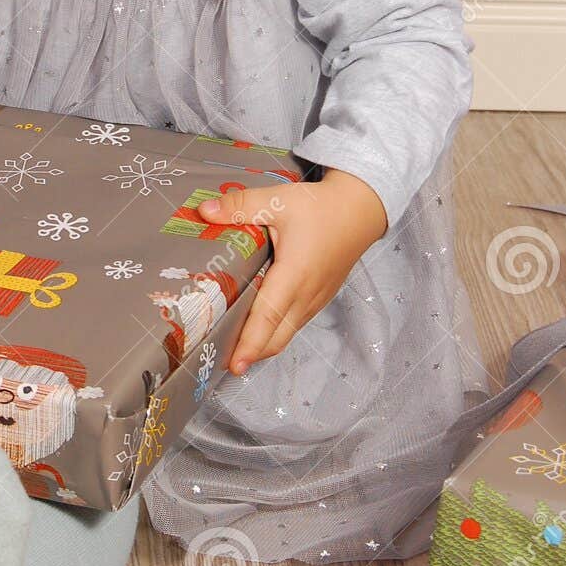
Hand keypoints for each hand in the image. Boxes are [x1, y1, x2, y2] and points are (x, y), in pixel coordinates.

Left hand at [198, 170, 387, 372]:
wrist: (361, 210)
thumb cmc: (321, 207)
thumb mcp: (278, 200)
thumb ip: (240, 206)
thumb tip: (205, 212)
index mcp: (294, 274)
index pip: (268, 317)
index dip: (250, 344)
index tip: (234, 365)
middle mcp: (306, 294)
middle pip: (276, 337)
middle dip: (251, 354)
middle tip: (221, 364)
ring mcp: (315, 299)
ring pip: (287, 334)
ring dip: (262, 346)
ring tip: (234, 351)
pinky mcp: (320, 298)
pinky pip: (296, 324)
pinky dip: (276, 333)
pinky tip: (258, 330)